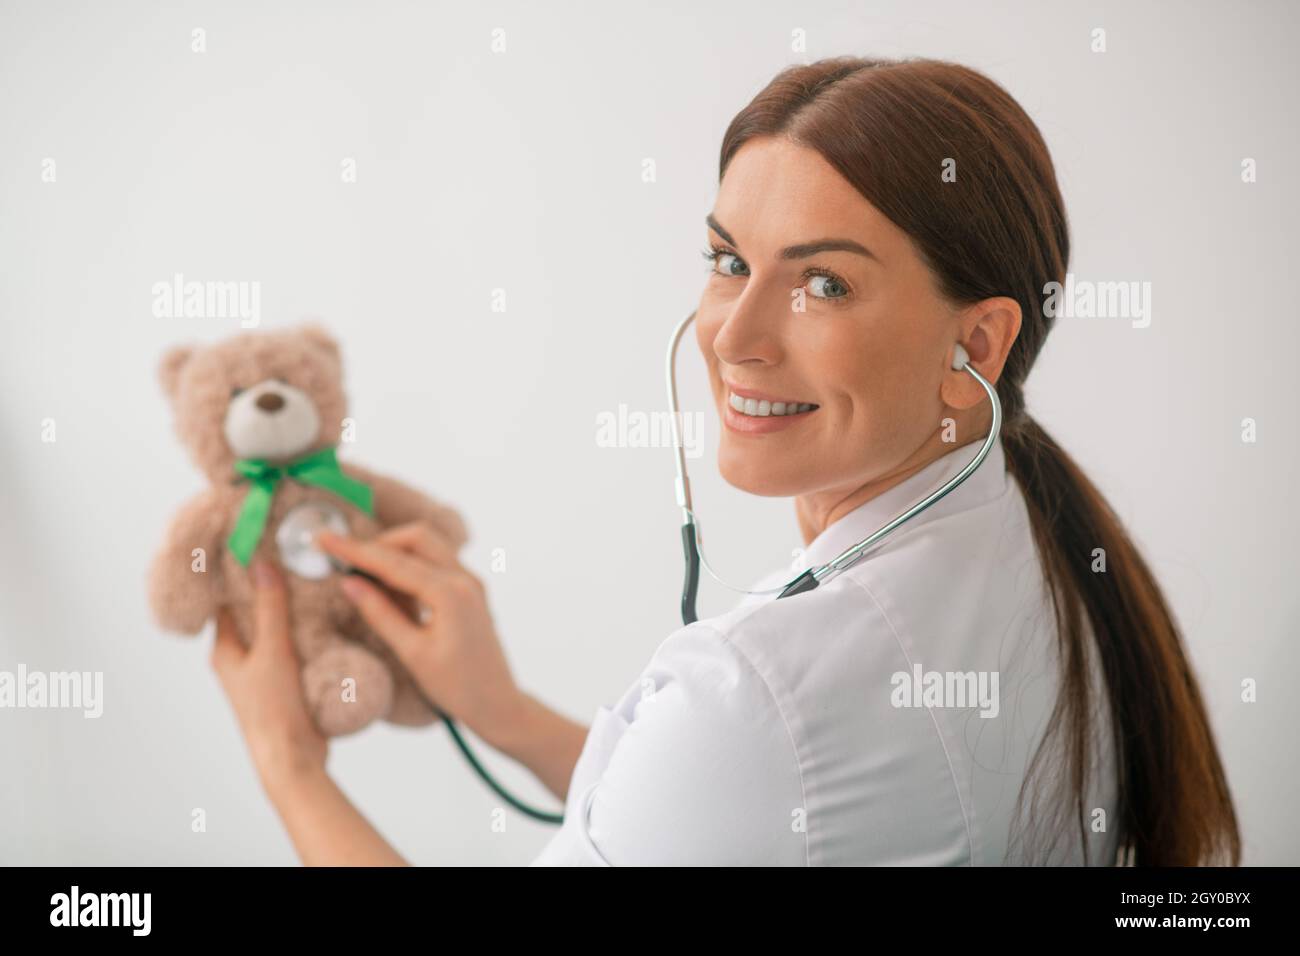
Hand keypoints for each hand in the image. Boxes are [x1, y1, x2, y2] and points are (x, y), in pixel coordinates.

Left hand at [211, 559, 327, 790]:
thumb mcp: (272, 651)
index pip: (227, 603)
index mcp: (225, 652)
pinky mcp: (285, 685)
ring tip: (311, 585)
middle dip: (270, 592)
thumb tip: (262, 566)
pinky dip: (305, 634)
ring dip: (290, 614)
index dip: (240, 578)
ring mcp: (263, 674)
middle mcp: (240, 662)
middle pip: (253, 616)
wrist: (291, 758)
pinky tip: (325, 620)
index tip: (258, 551)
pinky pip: (293, 650)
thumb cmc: (272, 709)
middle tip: (292, 562)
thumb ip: (270, 608)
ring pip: (275, 633)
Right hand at [316, 522, 522, 746]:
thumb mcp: (412, 653)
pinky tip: (392, 587)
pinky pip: (438, 561)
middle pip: (416, 538)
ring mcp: (471, 582)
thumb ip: (380, 613)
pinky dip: (412, 564)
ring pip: (428, 545)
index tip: (325, 539)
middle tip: (346, 562)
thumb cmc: (457, 686)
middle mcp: (465, 579)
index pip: (394, 562)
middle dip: (379, 544)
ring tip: (365, 576)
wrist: (498, 702)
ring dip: (395, 552)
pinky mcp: (471, 589)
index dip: (355, 549)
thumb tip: (348, 583)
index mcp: (451, 594)